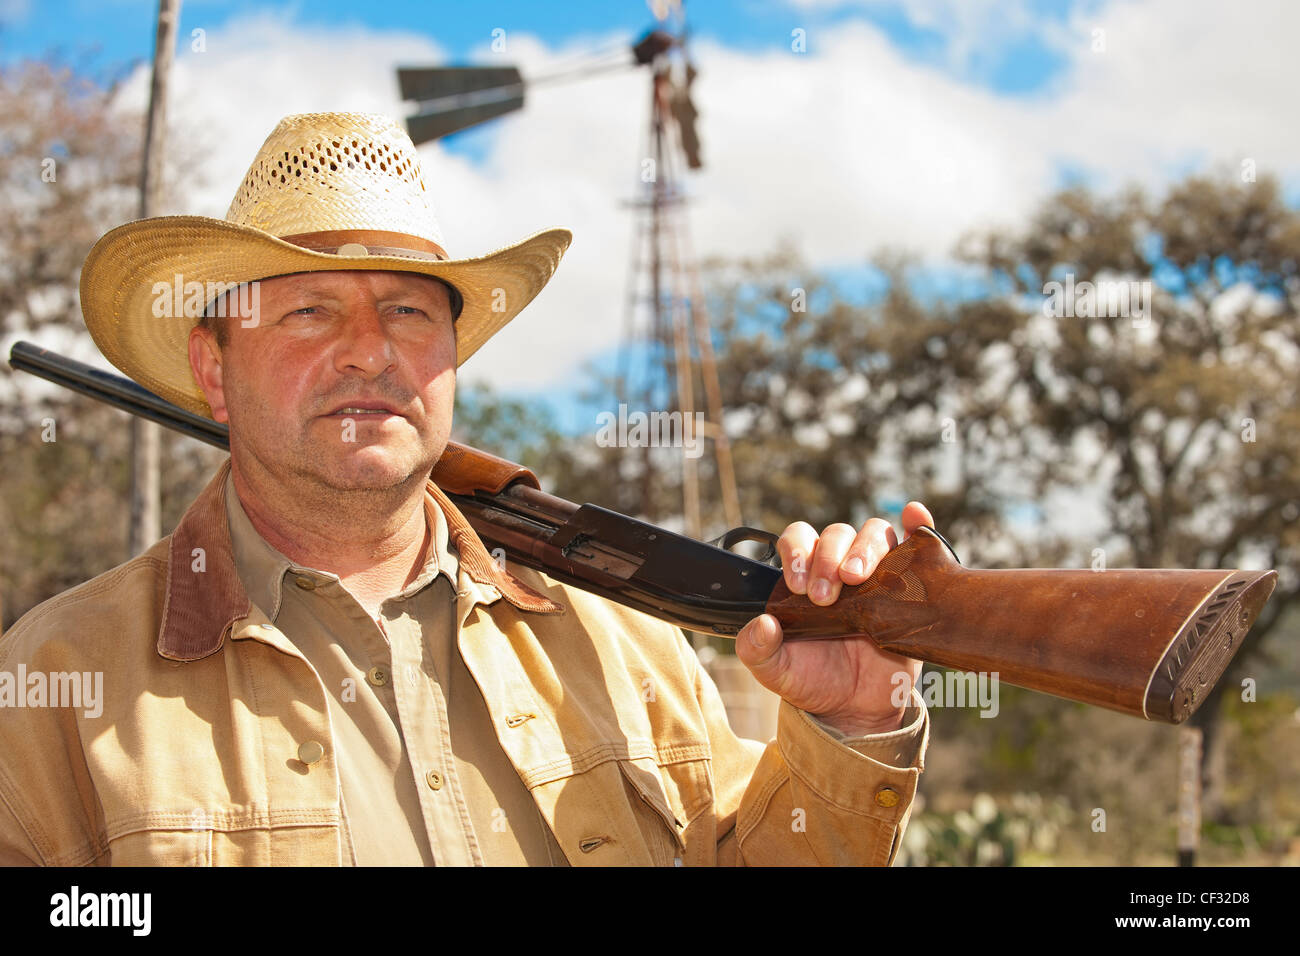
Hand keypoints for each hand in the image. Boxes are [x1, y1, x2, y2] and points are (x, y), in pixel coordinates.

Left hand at [734, 501, 934, 735]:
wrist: (857, 709)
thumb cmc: (814, 681)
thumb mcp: (776, 671)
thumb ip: (756, 650)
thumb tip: (761, 624)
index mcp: (805, 576)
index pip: (798, 538)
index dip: (797, 552)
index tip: (797, 586)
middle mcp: (840, 567)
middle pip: (837, 534)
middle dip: (828, 558)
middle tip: (825, 597)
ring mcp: (877, 573)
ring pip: (874, 534)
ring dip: (865, 548)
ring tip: (857, 578)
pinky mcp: (910, 585)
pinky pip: (916, 544)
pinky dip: (919, 523)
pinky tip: (915, 517)